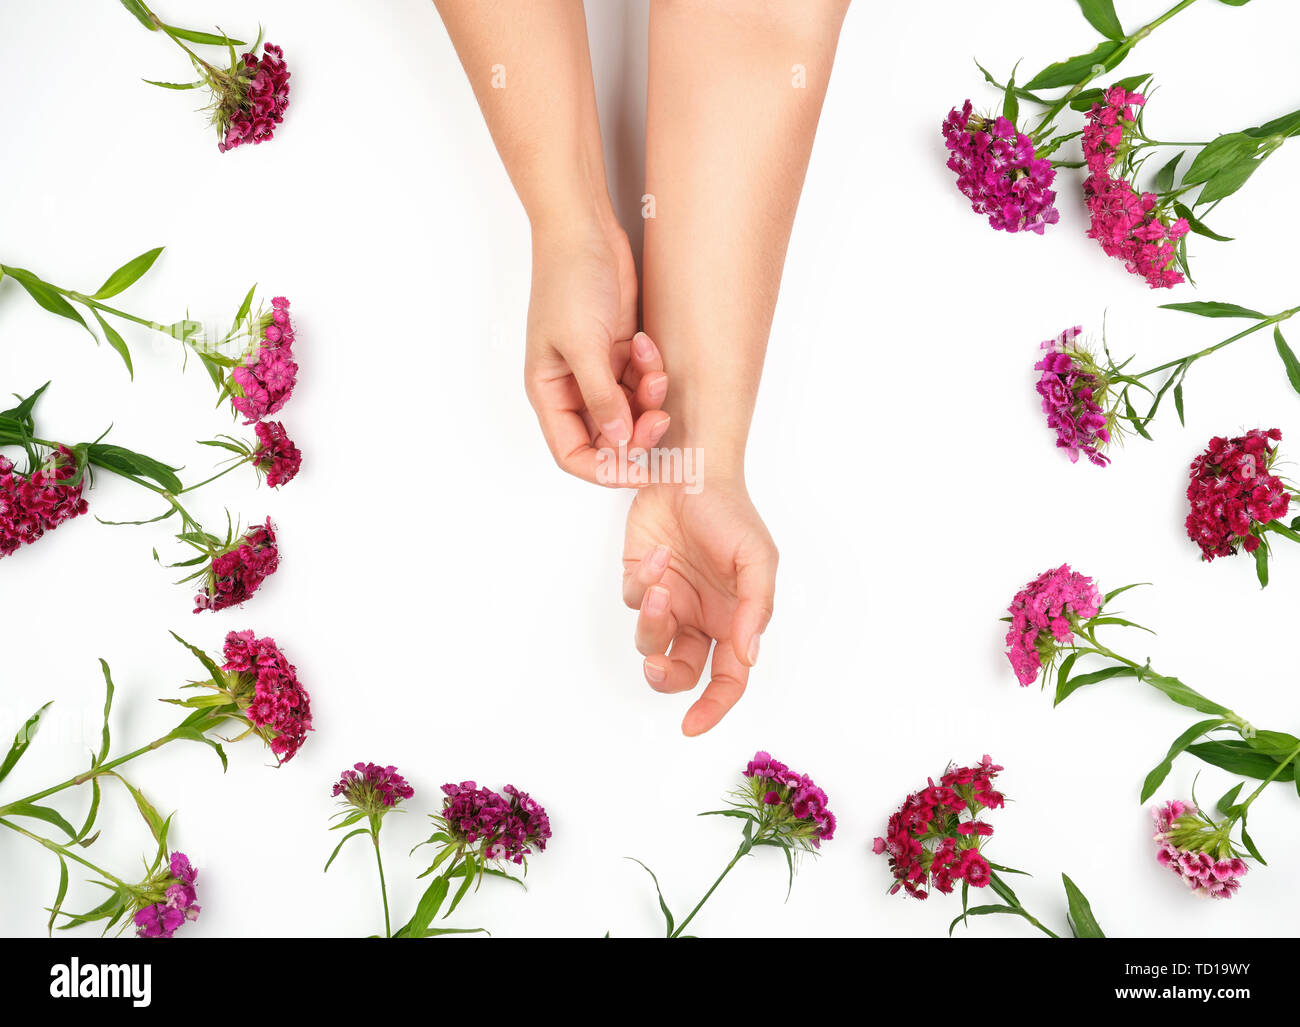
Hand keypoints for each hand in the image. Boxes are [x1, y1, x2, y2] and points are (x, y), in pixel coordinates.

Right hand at [524, 218, 670, 484]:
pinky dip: (650, 372)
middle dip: (636, 432)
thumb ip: (601, 398)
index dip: (604, 469)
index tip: (637, 469)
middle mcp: (572, 387)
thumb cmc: (569, 280)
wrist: (585, 229)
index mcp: (549, 392)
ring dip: (648, 398)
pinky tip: (646, 344)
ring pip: (631, 411)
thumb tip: (618, 443)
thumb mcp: (583, 344)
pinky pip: (642, 382)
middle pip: (607, 438)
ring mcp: (597, 371)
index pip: (572, 453)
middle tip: (659, 417)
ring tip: (652, 367)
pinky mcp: (619, 353)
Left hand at [622, 479, 777, 735]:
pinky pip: (634, 600)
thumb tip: (748, 657)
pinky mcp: (640, 579)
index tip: (692, 725)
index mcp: (733, 621)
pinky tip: (658, 556)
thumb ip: (755, 610)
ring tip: (663, 587)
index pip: (727, 680)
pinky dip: (644, 583)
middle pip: (681, 672)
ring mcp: (669, 600)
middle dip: (666, 677)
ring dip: (653, 622)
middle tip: (657, 665)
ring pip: (651, 641)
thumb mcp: (757, 559)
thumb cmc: (731, 513)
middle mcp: (700, 618)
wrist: (692, 471)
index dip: (712, 708)